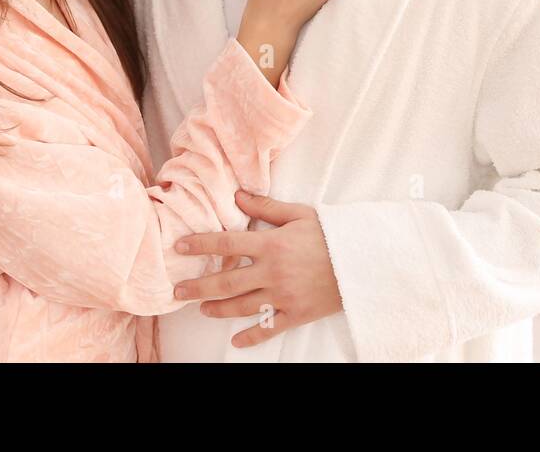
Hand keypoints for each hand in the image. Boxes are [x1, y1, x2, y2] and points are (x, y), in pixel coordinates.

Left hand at [172, 191, 343, 347]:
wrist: (362, 260)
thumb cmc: (331, 234)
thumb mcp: (300, 214)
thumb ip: (267, 208)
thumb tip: (238, 196)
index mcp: (272, 244)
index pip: (227, 244)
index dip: (201, 244)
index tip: (180, 247)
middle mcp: (272, 271)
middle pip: (226, 281)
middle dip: (198, 287)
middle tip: (177, 292)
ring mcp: (283, 295)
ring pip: (241, 306)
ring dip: (218, 309)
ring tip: (202, 309)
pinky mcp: (296, 313)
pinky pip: (268, 328)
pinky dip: (251, 337)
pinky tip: (236, 342)